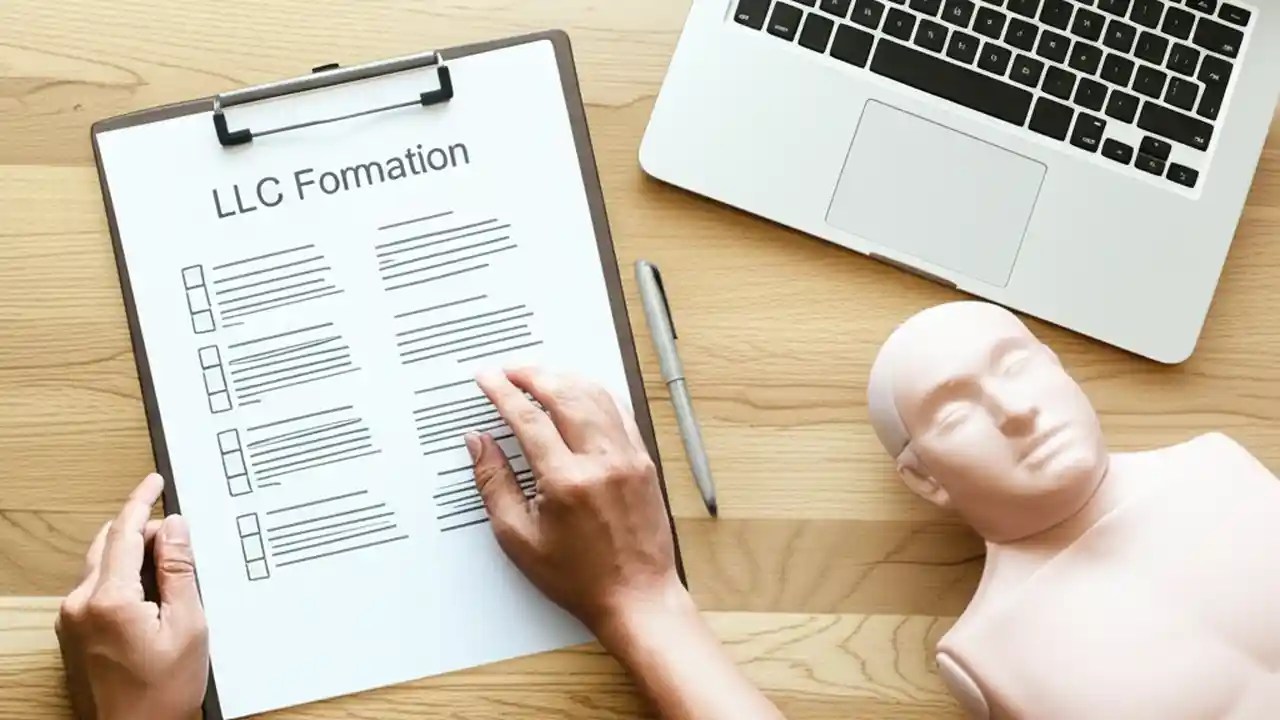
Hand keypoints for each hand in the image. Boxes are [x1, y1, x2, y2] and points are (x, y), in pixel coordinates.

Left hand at [56, 474, 208, 719]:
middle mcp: (80, 604)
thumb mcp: (189, 625)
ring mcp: (72, 618)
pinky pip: (96, 586)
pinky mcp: (73, 630)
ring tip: (170, 573)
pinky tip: (151, 594)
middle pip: (109, 543)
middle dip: (143, 532)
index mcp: (109, 599)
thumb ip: (178, 570)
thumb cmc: (163, 691)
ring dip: (133, 555)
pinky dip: (122, 577)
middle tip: (179, 541)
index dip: (142, 501)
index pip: (124, 532)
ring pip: (102, 564)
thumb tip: (174, 527)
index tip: (154, 482)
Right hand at [468, 367, 683, 635]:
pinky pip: (620, 412)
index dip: (502, 392)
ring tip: (541, 374)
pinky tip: (582, 391)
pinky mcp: (644, 462)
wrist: (635, 597)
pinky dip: (597, 394)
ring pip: (596, 396)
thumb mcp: (519, 537)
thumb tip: (478, 442)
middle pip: (564, 395)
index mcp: (567, 481)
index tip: (487, 379)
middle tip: (510, 369)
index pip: (528, 418)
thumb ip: (495, 483)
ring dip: (565, 378)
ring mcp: (628, 458)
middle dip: (533, 374)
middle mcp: (602, 461)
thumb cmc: (579, 577)